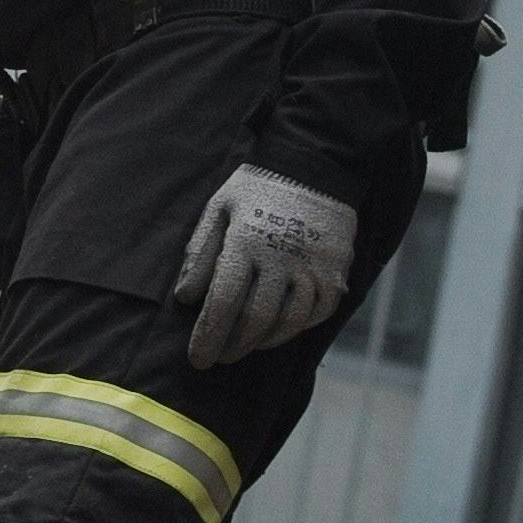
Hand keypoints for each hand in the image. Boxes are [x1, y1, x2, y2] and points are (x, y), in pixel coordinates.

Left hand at [173, 164, 356, 367]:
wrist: (314, 164)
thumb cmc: (256, 188)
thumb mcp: (218, 209)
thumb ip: (200, 252)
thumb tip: (186, 297)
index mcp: (246, 242)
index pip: (223, 302)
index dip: (209, 335)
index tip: (198, 358)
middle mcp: (281, 258)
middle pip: (255, 318)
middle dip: (233, 345)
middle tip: (218, 357)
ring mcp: (313, 266)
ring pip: (287, 321)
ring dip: (262, 341)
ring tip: (244, 347)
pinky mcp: (336, 270)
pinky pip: (317, 313)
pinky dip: (295, 328)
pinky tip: (276, 331)